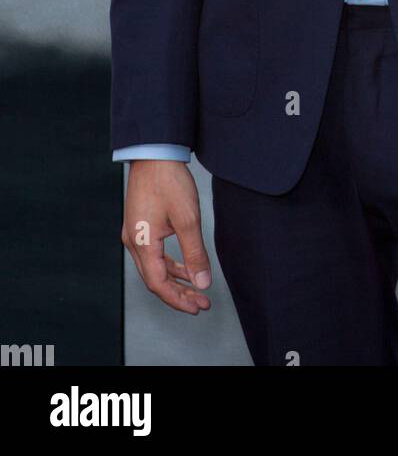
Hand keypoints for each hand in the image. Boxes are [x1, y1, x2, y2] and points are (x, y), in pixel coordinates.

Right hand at [121, 160, 211, 313]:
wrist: (154, 152)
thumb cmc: (168, 180)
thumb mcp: (187, 219)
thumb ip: (194, 253)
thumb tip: (202, 282)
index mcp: (141, 244)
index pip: (159, 284)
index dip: (178, 300)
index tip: (197, 307)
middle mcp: (133, 242)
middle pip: (155, 279)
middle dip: (179, 294)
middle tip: (201, 304)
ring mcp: (134, 233)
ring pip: (154, 268)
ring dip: (176, 279)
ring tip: (197, 289)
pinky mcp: (140, 225)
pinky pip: (154, 254)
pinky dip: (170, 264)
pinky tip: (185, 267)